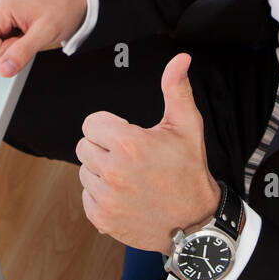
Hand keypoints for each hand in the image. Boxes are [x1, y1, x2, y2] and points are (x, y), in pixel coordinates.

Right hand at [0, 0, 87, 76]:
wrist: (75, 0)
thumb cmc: (62, 9)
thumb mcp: (45, 33)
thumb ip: (22, 52)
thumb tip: (4, 69)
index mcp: (0, 9)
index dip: (0, 51)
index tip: (21, 44)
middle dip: (3, 51)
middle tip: (27, 40)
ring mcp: (0, 15)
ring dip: (8, 48)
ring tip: (28, 36)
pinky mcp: (6, 21)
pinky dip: (12, 44)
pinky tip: (26, 35)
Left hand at [76, 53, 221, 252]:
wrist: (194, 220)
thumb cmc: (189, 170)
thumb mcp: (186, 125)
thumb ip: (176, 88)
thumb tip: (180, 59)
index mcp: (128, 144)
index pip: (91, 123)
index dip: (109, 126)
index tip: (126, 135)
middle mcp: (113, 171)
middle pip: (83, 146)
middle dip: (103, 147)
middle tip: (129, 156)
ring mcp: (106, 198)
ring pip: (84, 171)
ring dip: (101, 171)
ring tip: (129, 176)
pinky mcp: (102, 219)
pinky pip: (86, 196)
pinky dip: (101, 195)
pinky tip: (124, 194)